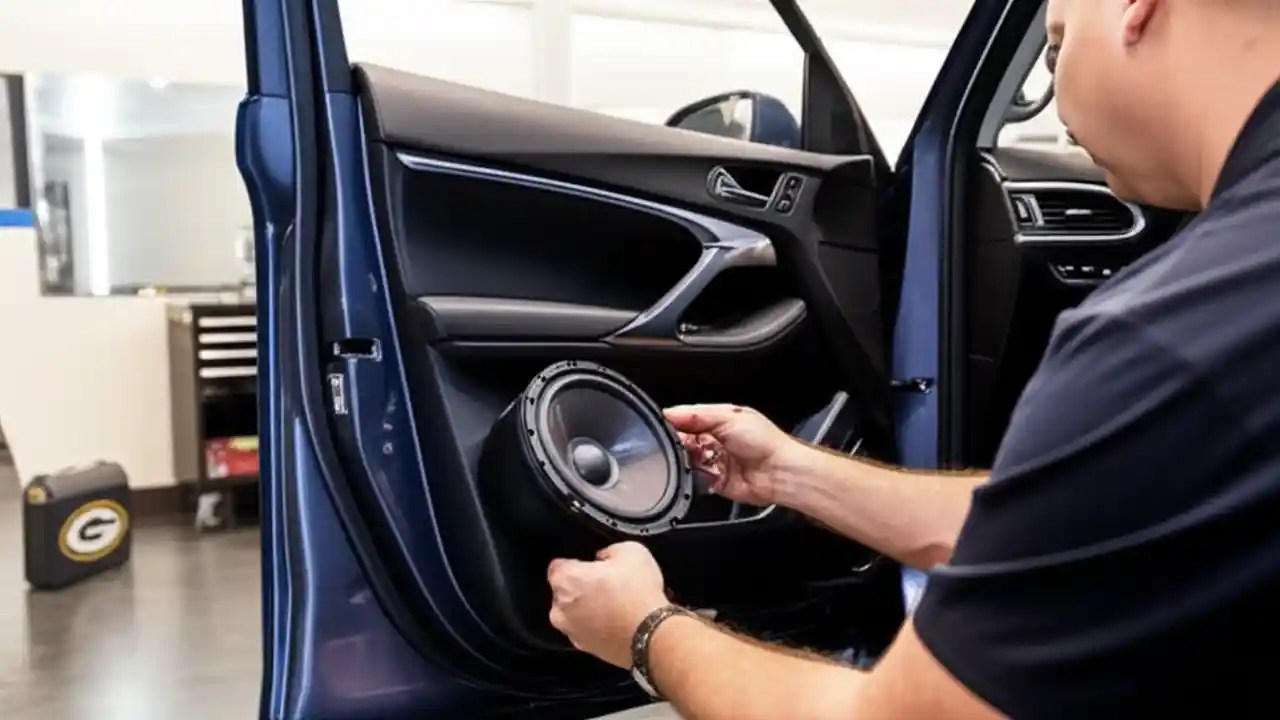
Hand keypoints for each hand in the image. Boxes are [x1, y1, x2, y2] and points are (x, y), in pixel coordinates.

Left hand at [548, 542, 669, 667]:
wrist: (652, 635)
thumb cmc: (638, 592)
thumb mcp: (630, 551)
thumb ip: (608, 551)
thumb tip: (604, 558)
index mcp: (565, 580)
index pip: (558, 565)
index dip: (576, 563)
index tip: (592, 565)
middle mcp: (561, 608)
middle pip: (563, 592)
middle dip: (580, 587)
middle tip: (606, 584)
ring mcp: (572, 632)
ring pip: (574, 614)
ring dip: (587, 609)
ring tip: (614, 606)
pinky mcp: (586, 649)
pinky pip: (587, 632)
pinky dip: (597, 627)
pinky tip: (617, 623)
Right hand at [664, 404, 795, 505]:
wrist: (779, 471)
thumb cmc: (764, 441)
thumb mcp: (729, 417)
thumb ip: (698, 415)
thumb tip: (671, 412)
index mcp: (719, 421)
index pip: (688, 419)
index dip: (675, 421)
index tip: (664, 422)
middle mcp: (716, 441)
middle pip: (684, 439)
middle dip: (680, 440)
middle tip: (680, 440)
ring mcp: (714, 461)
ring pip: (687, 459)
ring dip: (687, 457)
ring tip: (697, 454)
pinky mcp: (714, 481)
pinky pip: (694, 478)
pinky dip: (694, 474)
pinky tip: (701, 469)